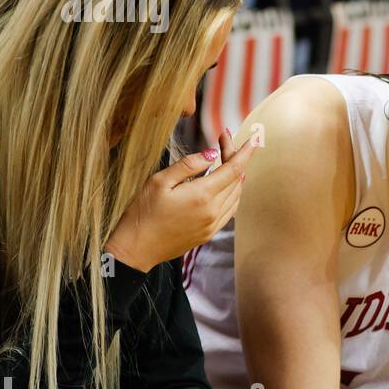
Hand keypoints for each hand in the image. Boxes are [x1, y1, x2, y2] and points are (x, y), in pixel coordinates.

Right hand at [105, 128, 257, 271]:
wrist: (135, 249)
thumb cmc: (142, 213)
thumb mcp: (159, 181)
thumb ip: (188, 165)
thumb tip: (212, 153)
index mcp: (202, 195)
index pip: (234, 168)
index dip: (244, 151)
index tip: (254, 139)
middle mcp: (213, 211)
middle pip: (236, 180)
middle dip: (235, 158)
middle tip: (224, 141)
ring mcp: (213, 225)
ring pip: (236, 195)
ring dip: (236, 176)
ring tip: (226, 159)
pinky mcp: (209, 234)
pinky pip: (230, 210)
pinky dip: (232, 193)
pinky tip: (224, 185)